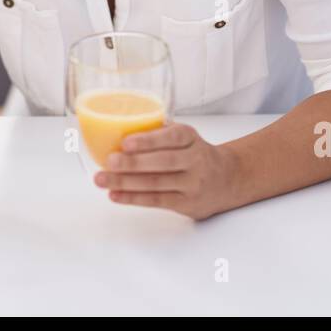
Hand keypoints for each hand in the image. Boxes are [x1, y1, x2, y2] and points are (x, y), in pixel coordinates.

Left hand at [94, 122, 241, 220]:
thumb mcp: (185, 137)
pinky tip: (115, 195)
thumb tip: (117, 127)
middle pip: (162, 162)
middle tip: (108, 162)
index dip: (148, 140)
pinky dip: (134, 198)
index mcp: (191, 138)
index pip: (172, 137)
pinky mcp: (188, 203)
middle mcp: (195, 160)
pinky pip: (157, 201)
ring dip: (126, 182)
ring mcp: (193, 183)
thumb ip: (159, 132)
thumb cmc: (195, 153)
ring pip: (156, 184)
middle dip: (132, 163)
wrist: (228, 179)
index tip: (125, 142)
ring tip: (102, 179)